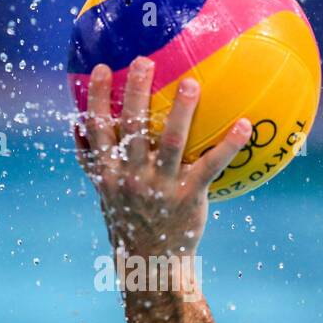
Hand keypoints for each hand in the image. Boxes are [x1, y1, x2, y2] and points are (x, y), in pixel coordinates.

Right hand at [75, 58, 252, 260]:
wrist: (150, 262)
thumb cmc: (128, 220)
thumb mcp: (103, 192)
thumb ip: (93, 160)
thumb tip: (77, 124)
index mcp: (108, 173)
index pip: (97, 130)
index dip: (96, 99)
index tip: (100, 68)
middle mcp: (130, 177)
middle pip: (129, 128)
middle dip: (134, 91)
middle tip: (144, 60)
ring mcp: (158, 187)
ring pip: (168, 142)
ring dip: (180, 112)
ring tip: (192, 83)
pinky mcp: (187, 196)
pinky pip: (210, 166)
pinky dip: (228, 145)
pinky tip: (244, 124)